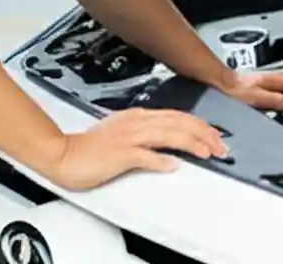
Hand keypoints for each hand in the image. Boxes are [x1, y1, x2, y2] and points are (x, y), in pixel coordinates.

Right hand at [42, 108, 227, 190]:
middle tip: (220, 145)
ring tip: (207, 152)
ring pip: (168, 135)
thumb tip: (167, 144)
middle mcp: (136, 123)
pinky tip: (172, 165)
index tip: (214, 136)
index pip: (177, 116)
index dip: (200, 125)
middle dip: (204, 133)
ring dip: (191, 143)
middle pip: (178, 122)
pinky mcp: (120, 154)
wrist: (62, 153)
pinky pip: (146, 156)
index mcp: (138, 116)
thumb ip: (145, 135)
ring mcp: (129, 137)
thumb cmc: (89, 147)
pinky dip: (161, 160)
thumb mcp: (121, 133)